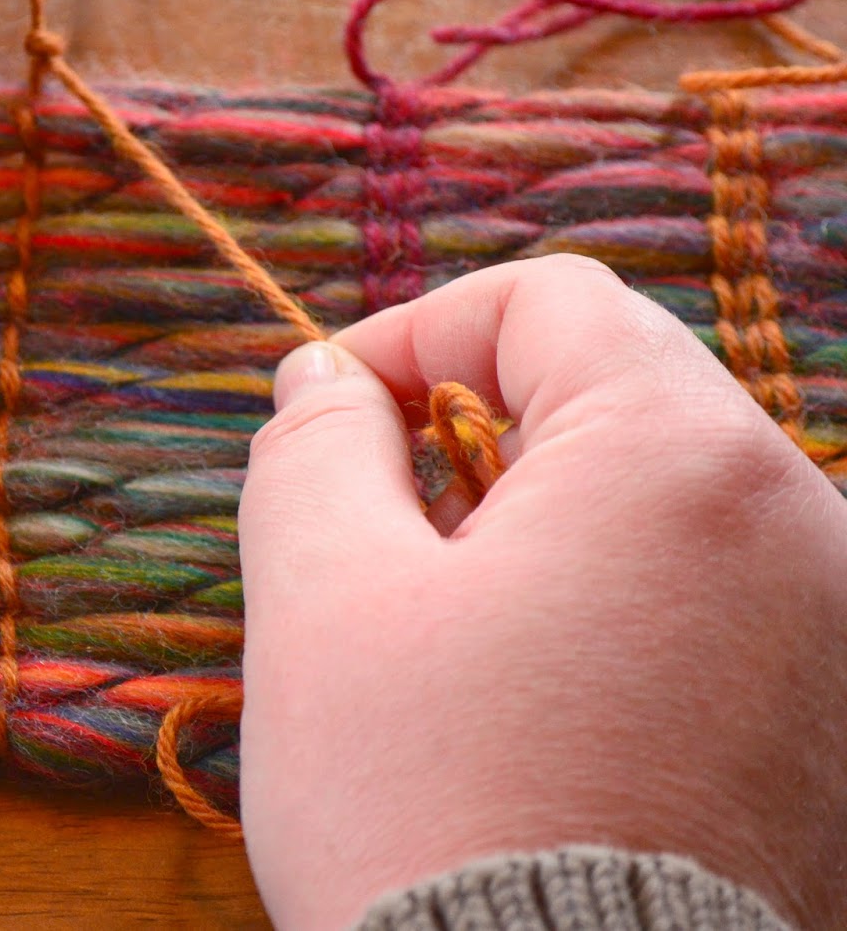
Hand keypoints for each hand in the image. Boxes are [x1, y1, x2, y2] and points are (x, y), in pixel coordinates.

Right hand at [238, 255, 846, 928]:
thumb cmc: (427, 810)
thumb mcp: (324, 597)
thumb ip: (315, 444)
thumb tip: (326, 376)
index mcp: (679, 456)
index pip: (544, 302)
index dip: (414, 335)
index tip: (329, 417)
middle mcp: (799, 523)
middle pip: (609, 398)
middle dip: (470, 442)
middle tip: (372, 545)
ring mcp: (836, 631)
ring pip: (656, 504)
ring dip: (535, 531)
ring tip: (444, 646)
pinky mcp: (832, 726)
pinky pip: (708, 601)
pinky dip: (610, 608)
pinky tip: (533, 710)